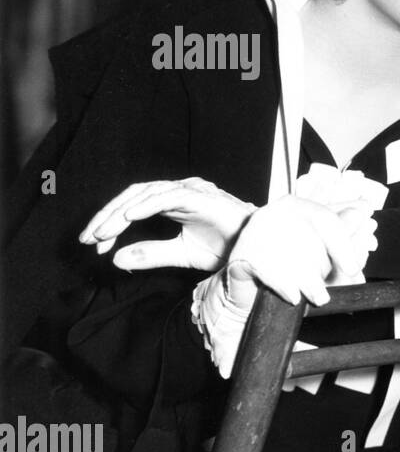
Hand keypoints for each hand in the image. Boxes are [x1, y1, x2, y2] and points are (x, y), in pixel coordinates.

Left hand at [80, 178, 255, 271]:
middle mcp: (180, 191)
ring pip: (146, 193)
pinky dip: (146, 205)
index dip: (110, 222)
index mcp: (175, 202)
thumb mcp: (182, 255)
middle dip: (107, 216)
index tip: (94, 243)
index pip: (133, 204)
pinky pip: (168, 196)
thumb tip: (116, 259)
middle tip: (88, 238)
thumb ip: (151, 254)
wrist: (259, 250)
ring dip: (120, 212)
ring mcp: (191, 191)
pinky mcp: (201, 196)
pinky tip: (129, 217)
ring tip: (102, 232)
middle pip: (133, 195)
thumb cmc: (229, 247)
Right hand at [225, 195, 369, 306]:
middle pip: (311, 240)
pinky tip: (293, 296)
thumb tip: (366, 213)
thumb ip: (344, 233)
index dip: (344, 245)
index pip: (326, 218)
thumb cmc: (289, 262)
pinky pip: (271, 272)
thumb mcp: (320, 248)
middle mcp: (275, 212)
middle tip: (325, 290)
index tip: (353, 268)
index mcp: (297, 205)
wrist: (248, 283)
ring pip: (293, 258)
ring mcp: (255, 231)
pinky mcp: (241, 253)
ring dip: (309, 283)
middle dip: (323, 270)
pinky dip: (286, 288)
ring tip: (316, 296)